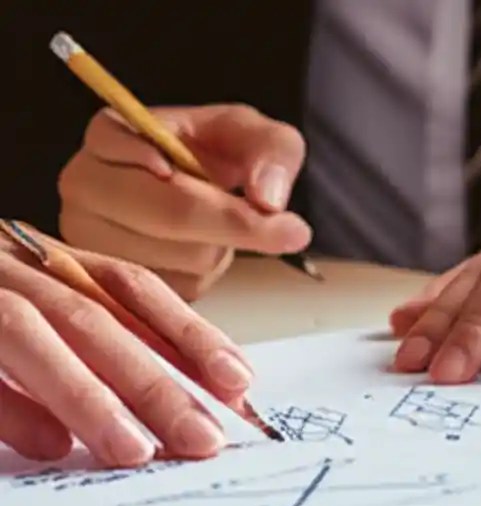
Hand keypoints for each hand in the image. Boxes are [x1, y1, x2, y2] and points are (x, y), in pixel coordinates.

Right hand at [0, 224, 253, 466]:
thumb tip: (190, 402)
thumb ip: (102, 344)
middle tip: (202, 440)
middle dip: (152, 383)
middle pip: (91, 319)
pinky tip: (51, 446)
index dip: (188, 332)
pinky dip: (9, 407)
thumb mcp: (41, 306)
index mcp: (47, 259)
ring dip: (87, 397)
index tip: (239, 381)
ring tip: (135, 451)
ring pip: (25, 333)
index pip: (132, 288)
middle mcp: (10, 267)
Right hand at [57, 104, 311, 299]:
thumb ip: (273, 150)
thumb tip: (268, 199)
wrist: (199, 196)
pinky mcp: (105, 280)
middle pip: (169, 212)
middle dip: (235, 223)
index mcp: (109, 133)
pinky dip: (201, 276)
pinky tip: (198, 253)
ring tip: (215, 230)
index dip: (199, 175)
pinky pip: (170, 289)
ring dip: (216, 252)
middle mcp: (83, 182)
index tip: (252, 196)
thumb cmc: (217, 157)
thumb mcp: (254, 136)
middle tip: (289, 230)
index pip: (143, 153)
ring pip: (176, 257)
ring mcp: (85, 234)